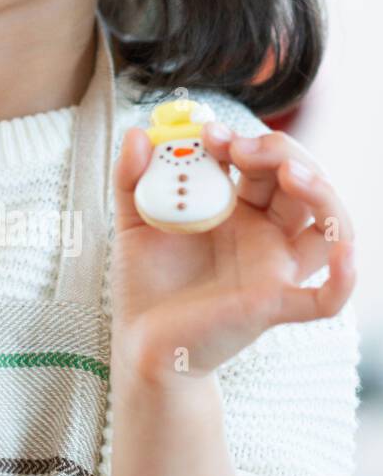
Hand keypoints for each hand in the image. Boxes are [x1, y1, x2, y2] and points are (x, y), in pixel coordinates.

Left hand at [111, 124, 354, 387]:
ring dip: (321, 194)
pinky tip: (344, 253)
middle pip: (299, 182)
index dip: (242, 140)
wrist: (141, 342)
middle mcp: (264, 234)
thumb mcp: (132, 221)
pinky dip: (344, 276)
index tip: (207, 133)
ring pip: (328, 227)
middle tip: (237, 147)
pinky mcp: (273, 304)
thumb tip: (139, 133)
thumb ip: (131, 177)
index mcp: (237, 209)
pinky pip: (326, 297)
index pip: (260, 162)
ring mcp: (274, 268)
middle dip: (277, 153)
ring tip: (291, 173)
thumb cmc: (146, 281)